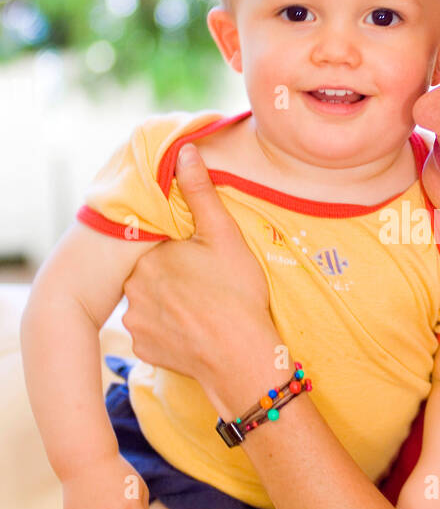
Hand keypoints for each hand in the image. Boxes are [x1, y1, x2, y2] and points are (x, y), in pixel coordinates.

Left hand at [121, 144, 274, 392]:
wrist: (240, 357)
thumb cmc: (236, 293)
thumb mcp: (223, 235)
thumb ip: (200, 193)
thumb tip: (184, 151)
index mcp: (148, 255)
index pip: (158, 244)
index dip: (181, 249)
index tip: (202, 260)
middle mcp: (131, 287)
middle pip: (150, 273)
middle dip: (171, 276)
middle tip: (204, 285)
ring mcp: (135, 321)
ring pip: (148, 302)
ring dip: (167, 303)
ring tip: (200, 308)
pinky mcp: (143, 347)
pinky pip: (151, 332)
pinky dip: (168, 330)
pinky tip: (192, 329)